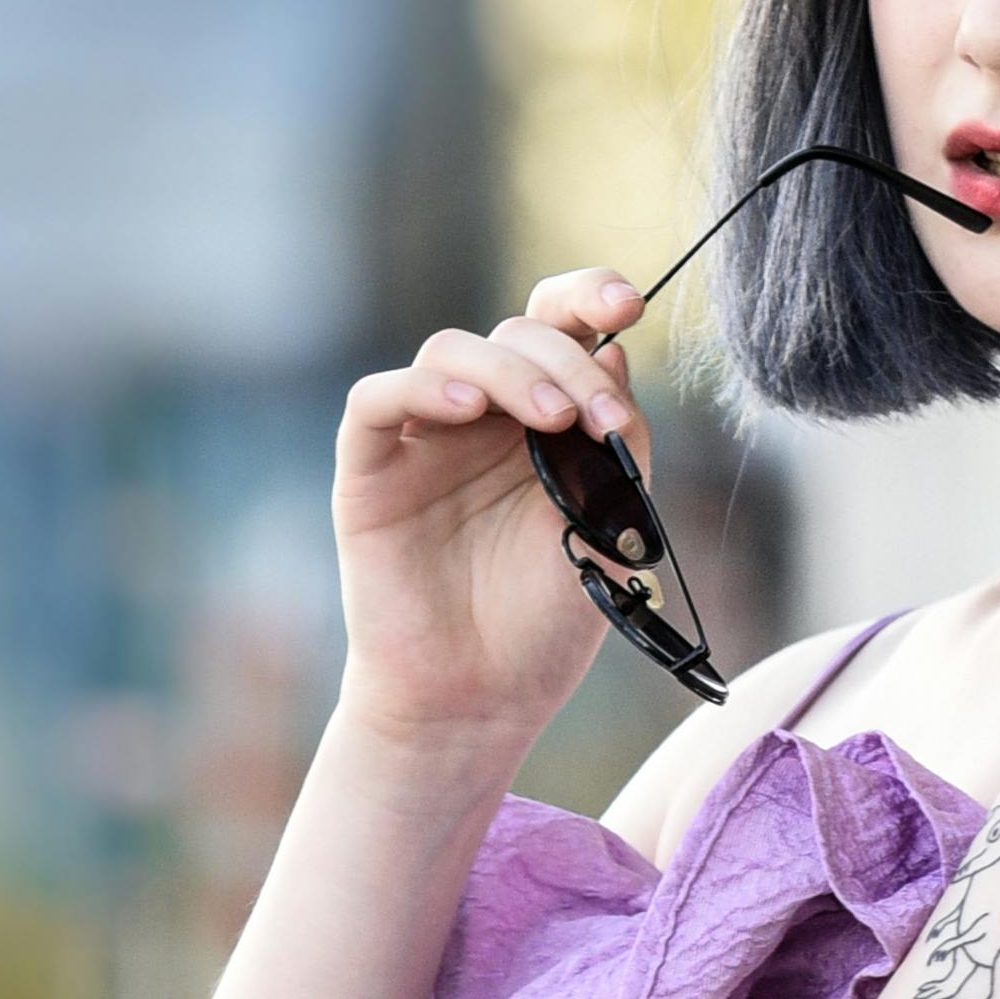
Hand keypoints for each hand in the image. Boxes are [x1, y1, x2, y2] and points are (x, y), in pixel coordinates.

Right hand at [330, 268, 658, 751]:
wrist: (482, 700)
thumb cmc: (544, 620)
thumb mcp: (609, 525)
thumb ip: (617, 444)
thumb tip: (615, 352)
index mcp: (544, 419)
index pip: (560, 328)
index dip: (588, 298)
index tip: (628, 305)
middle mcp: (483, 417)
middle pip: (514, 333)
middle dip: (567, 359)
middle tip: (601, 419)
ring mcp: (424, 439)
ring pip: (450, 351)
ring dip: (509, 370)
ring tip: (551, 420)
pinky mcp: (370, 471)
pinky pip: (376, 402)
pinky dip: (418, 390)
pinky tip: (465, 411)